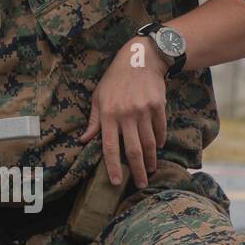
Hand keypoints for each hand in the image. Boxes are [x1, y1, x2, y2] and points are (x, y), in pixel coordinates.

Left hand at [77, 37, 168, 188]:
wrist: (139, 59)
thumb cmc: (114, 80)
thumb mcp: (98, 97)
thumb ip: (94, 121)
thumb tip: (83, 141)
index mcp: (108, 115)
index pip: (109, 147)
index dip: (112, 167)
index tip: (115, 182)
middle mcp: (126, 115)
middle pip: (133, 150)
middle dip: (137, 171)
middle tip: (140, 185)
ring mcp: (143, 111)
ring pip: (149, 143)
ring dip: (151, 160)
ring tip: (151, 170)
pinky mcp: (158, 106)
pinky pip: (160, 129)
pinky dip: (159, 141)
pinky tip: (158, 149)